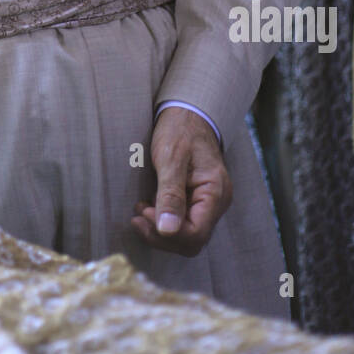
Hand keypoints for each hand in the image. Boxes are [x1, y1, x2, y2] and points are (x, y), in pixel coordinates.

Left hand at [130, 106, 231, 256]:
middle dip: (161, 234)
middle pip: (191, 240)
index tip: (144, 214)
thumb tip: (167, 230)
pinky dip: (162, 220)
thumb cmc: (180, 130)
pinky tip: (146, 207)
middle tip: (137, 215)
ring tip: (139, 210)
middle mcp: (216, 203)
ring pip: (185, 235)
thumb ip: (170, 195)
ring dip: (159, 229)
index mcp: (216, 193)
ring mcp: (207, 203)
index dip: (168, 233)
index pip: (196, 234)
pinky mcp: (196, 201)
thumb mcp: (171, 158)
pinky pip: (182, 222)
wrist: (187, 113)